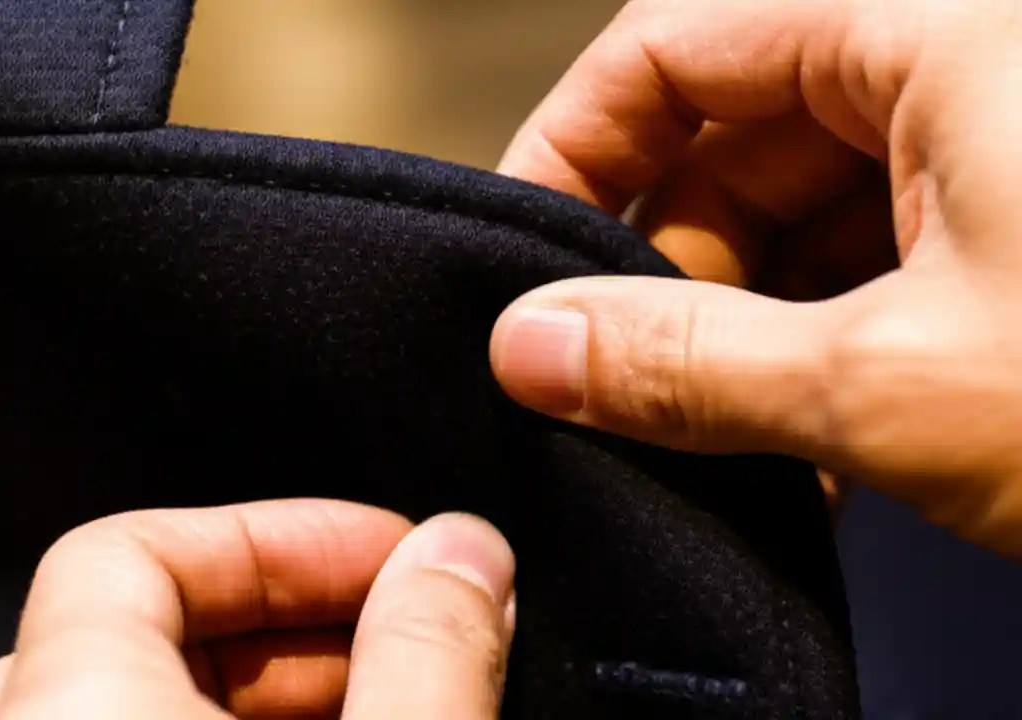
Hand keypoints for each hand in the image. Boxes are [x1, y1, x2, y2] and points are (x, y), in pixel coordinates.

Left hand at [0, 500, 514, 718]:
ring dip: (250, 698)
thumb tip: (464, 550)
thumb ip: (425, 658)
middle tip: (397, 641)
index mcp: (67, 718)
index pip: (126, 553)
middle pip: (119, 633)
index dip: (276, 537)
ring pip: (111, 714)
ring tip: (374, 713)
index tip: (392, 556)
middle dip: (279, 625)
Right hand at [492, 0, 1021, 555]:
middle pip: (731, 143)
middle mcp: (962, 70)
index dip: (572, 152)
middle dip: (664, 278)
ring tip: (728, 452)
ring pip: (798, 220)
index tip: (519, 266)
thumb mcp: (899, 385)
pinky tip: (815, 460)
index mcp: (938, 31)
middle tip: (617, 389)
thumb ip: (691, 363)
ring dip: (744, 341)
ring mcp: (996, 153)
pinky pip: (874, 269)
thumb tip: (531, 349)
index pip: (674, 46)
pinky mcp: (1019, 236)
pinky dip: (825, 358)